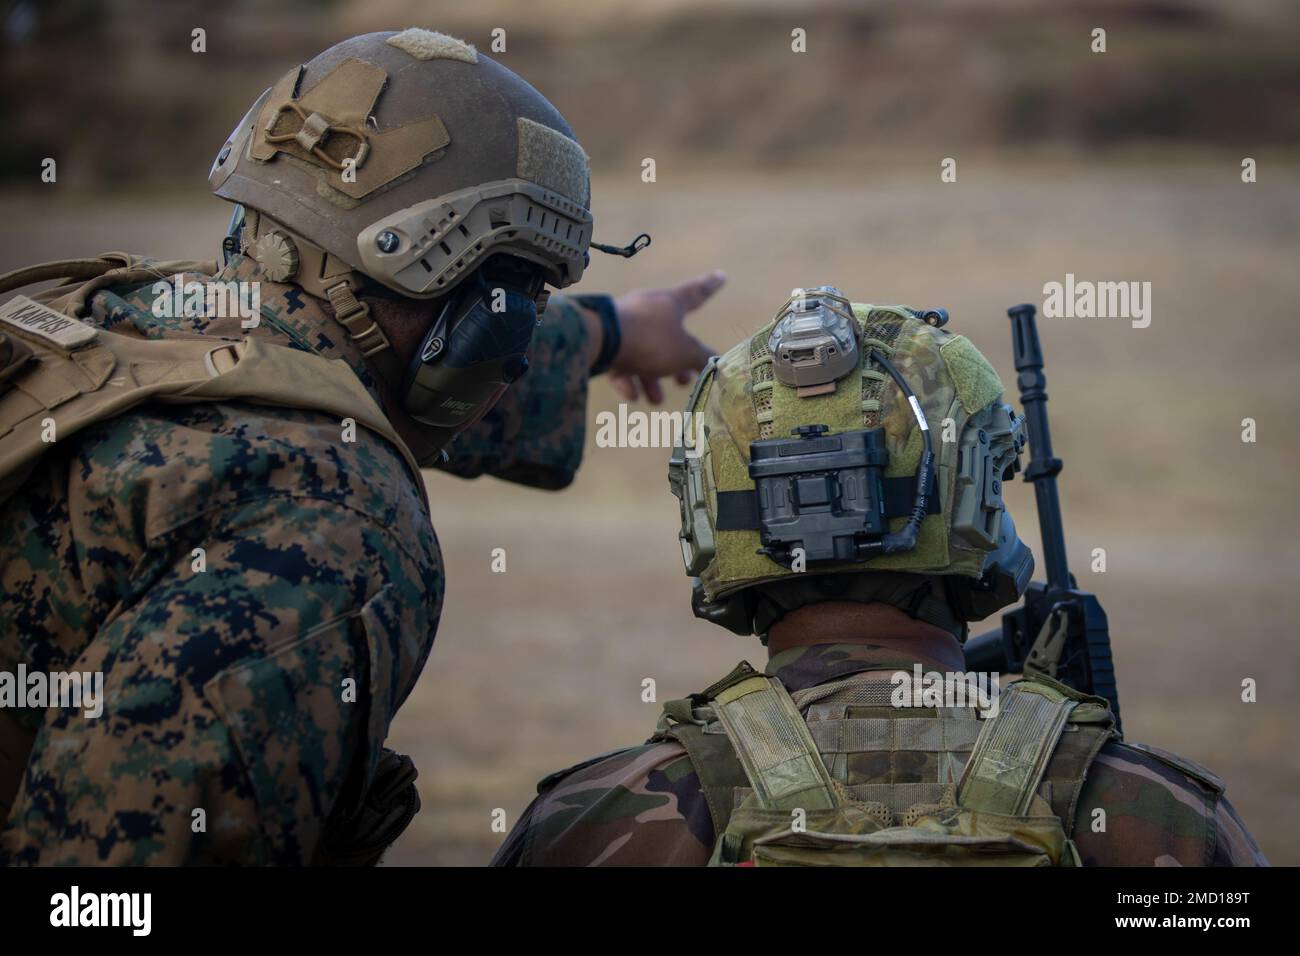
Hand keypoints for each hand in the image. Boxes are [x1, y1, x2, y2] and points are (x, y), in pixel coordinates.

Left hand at [607, 270, 724, 403]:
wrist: (600, 339)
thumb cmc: (651, 340)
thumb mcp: (684, 353)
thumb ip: (702, 359)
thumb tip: (719, 363)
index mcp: (670, 303)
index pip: (697, 293)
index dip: (711, 287)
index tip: (721, 275)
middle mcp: (647, 309)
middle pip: (668, 336)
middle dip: (676, 363)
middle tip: (683, 381)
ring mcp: (623, 323)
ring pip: (643, 353)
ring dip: (651, 379)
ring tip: (655, 400)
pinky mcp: (604, 339)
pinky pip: (620, 361)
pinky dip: (629, 378)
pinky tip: (632, 396)